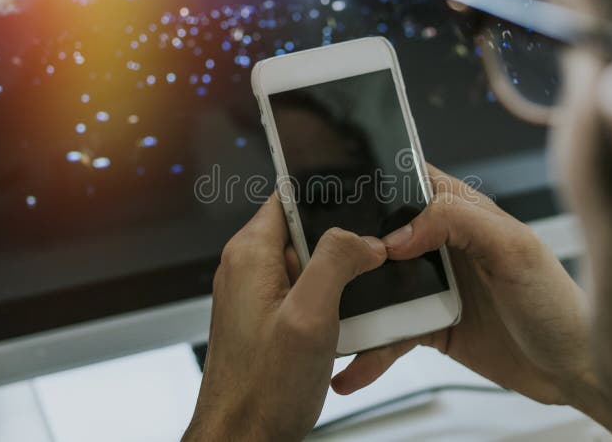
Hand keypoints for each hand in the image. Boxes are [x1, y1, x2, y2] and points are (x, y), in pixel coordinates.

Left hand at [183, 194, 386, 441]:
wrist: (241, 438)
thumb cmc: (262, 390)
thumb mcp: (309, 318)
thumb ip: (336, 263)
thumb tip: (363, 239)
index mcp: (251, 255)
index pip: (289, 196)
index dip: (327, 195)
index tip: (360, 201)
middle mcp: (249, 268)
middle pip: (306, 231)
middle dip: (341, 244)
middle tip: (370, 263)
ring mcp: (257, 293)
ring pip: (310, 264)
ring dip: (338, 279)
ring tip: (355, 302)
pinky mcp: (268, 317)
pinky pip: (305, 293)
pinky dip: (328, 303)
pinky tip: (342, 326)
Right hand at [332, 166, 611, 429]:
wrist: (574, 371)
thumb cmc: (558, 304)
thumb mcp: (514, 249)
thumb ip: (458, 223)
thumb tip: (397, 234)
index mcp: (464, 213)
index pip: (411, 183)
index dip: (375, 184)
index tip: (337, 197)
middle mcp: (444, 245)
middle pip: (382, 235)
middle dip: (347, 246)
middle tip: (314, 260)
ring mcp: (434, 286)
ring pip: (379, 286)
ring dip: (352, 304)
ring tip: (321, 319)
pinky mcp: (430, 324)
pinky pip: (389, 334)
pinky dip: (368, 352)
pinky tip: (349, 370)